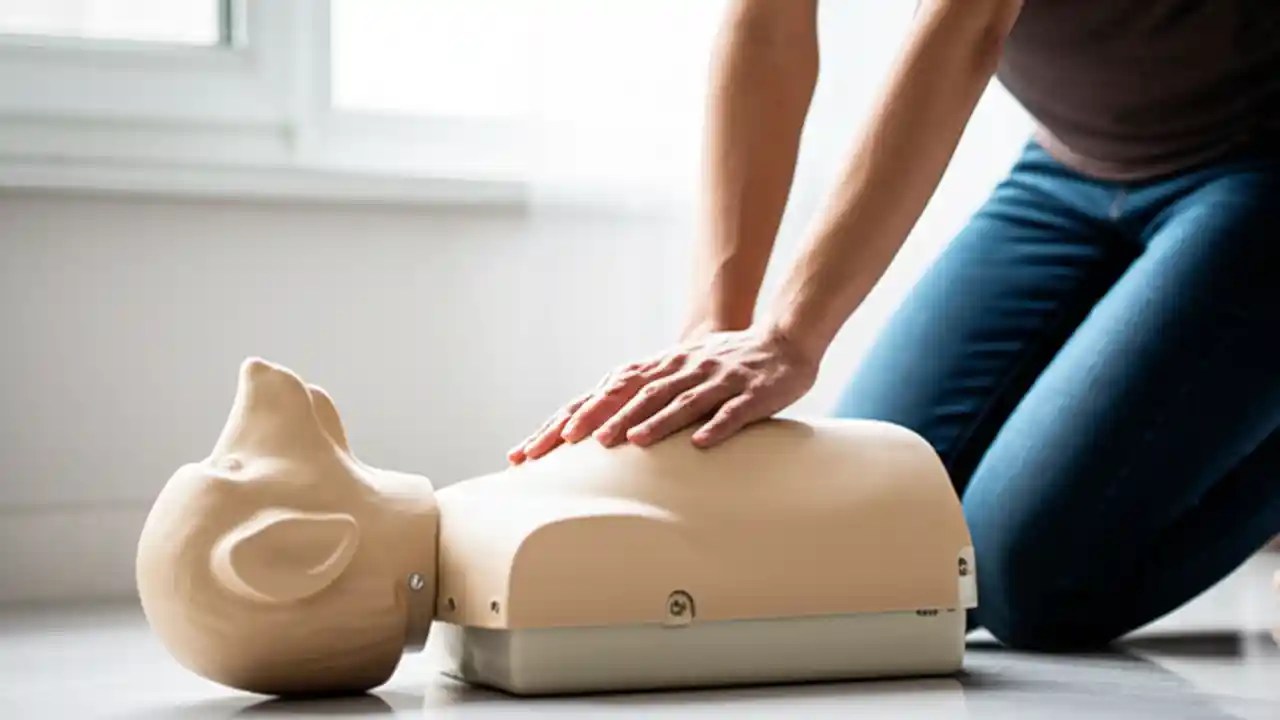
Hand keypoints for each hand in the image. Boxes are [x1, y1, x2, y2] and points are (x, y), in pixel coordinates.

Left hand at [508, 324, 819, 462]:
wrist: (783, 340)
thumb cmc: (723, 364)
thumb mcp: (676, 370)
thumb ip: (641, 390)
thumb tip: (593, 419)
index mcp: (659, 367)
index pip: (606, 391)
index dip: (572, 415)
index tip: (540, 444)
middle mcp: (681, 369)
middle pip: (635, 394)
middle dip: (601, 418)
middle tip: (569, 444)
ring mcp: (716, 379)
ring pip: (680, 400)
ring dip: (655, 421)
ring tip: (630, 442)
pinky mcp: (752, 393)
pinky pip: (733, 411)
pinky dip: (716, 426)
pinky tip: (701, 445)